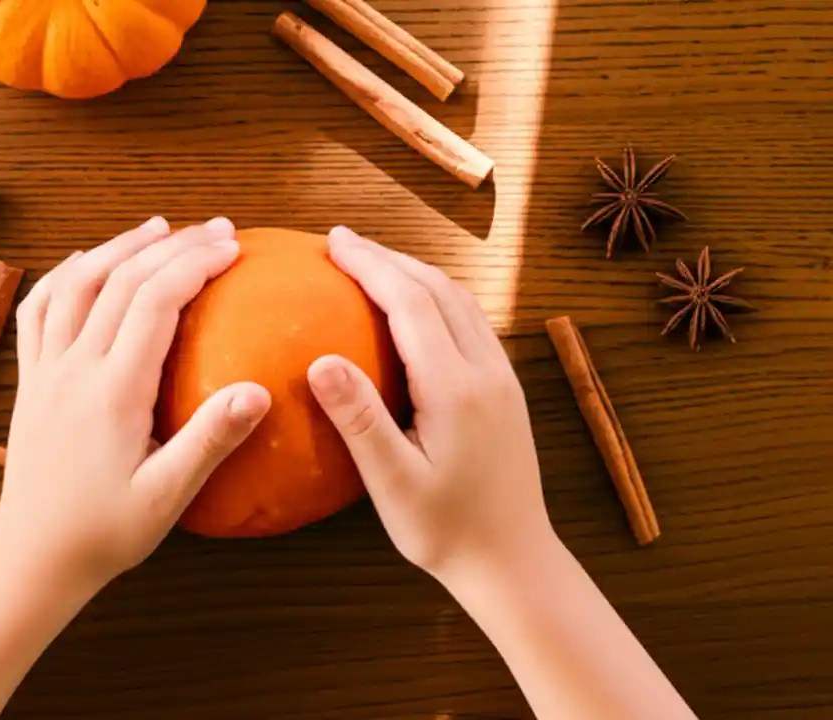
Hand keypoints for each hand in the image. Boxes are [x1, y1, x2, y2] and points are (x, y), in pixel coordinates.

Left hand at [0, 217, 270, 585]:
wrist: (34, 556)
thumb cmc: (106, 532)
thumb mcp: (167, 496)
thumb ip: (210, 440)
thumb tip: (258, 392)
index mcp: (113, 391)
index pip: (155, 301)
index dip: (195, 263)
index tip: (233, 248)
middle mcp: (74, 368)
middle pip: (121, 279)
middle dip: (173, 244)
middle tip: (217, 229)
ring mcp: (46, 370)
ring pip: (76, 283)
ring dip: (119, 246)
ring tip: (159, 227)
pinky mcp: (30, 381)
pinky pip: (38, 310)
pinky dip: (65, 274)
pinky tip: (86, 263)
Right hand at [307, 226, 551, 579]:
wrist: (513, 560)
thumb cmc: (446, 531)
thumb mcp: (393, 485)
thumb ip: (359, 421)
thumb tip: (320, 361)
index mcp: (456, 389)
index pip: (409, 303)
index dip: (370, 264)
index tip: (333, 240)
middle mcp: (486, 371)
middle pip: (437, 288)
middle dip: (388, 257)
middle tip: (341, 241)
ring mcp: (501, 377)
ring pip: (458, 300)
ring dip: (414, 272)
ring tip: (370, 262)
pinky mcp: (505, 388)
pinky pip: (469, 321)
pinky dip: (434, 297)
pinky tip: (408, 307)